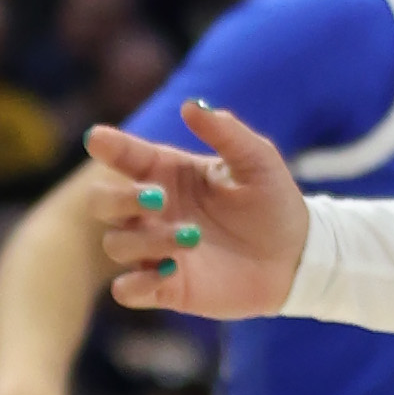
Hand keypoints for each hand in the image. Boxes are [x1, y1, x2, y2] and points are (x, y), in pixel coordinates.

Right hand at [83, 105, 307, 318]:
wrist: (296, 254)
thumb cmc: (273, 200)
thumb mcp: (257, 160)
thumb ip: (225, 132)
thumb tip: (191, 104)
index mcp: (170, 174)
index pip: (128, 157)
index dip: (110, 146)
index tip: (97, 137)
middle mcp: (154, 212)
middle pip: (102, 202)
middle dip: (118, 199)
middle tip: (156, 197)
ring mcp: (155, 249)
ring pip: (116, 244)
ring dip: (146, 240)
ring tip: (192, 236)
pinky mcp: (165, 286)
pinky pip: (126, 289)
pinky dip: (136, 283)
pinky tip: (169, 270)